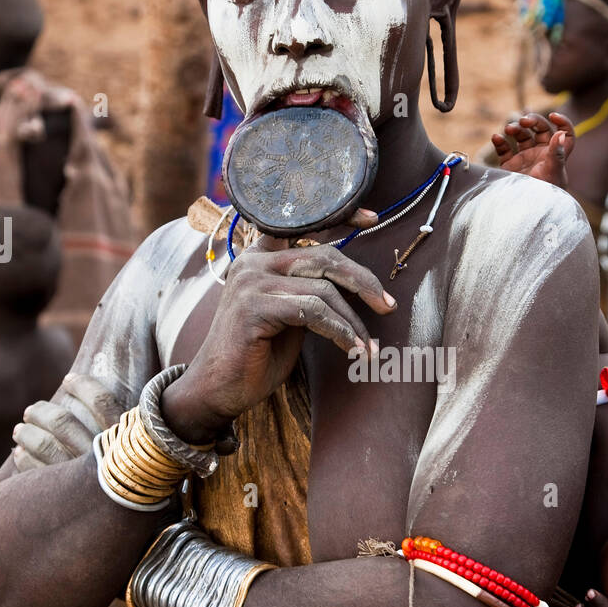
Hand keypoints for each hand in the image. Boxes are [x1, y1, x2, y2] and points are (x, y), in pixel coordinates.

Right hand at [162, 242, 395, 443]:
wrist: (219, 389)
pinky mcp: (254, 307)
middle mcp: (254, 262)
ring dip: (352, 321)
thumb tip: (358, 285)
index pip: (304, 226)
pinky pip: (312, 311)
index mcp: (261, 256)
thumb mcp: (291, 316)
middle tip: (388, 306)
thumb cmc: (257, 354)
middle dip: (363, 282)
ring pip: (323, 289)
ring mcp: (251, 282)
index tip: (372, 219)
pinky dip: (338, 331)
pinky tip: (350, 348)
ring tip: (366, 346)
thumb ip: (312, 293)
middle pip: (324, 257)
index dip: (339, 217)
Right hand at [491, 112, 575, 187]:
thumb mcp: (553, 172)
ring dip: (514, 128)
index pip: (564, 133)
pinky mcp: (510, 166)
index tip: (553, 116)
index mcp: (556, 154)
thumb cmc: (546, 194)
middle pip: (539, 129)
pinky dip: (499, 142)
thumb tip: (560, 133)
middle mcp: (541, 153)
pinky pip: (504, 150)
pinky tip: (496, 138)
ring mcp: (525, 158)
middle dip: (532, 121)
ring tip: (508, 130)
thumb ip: (557, 152)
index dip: (562, 122)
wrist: (528, 212)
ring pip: (521, 136)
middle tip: (523, 122)